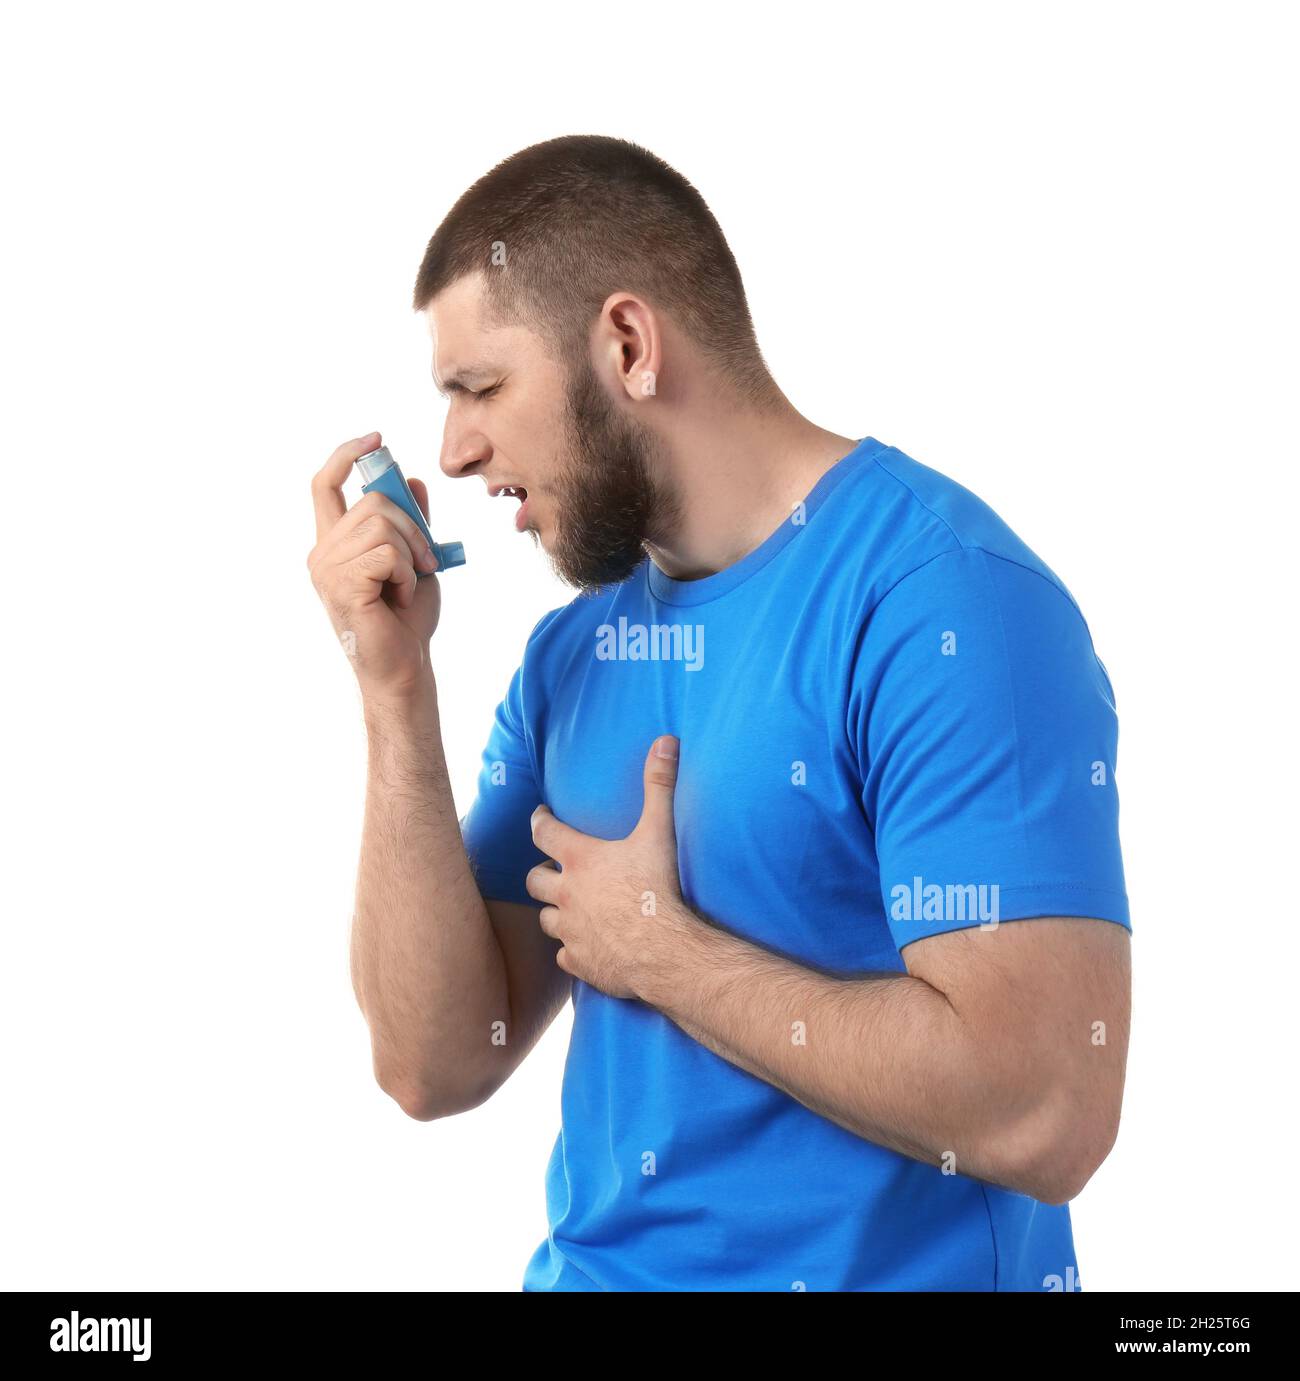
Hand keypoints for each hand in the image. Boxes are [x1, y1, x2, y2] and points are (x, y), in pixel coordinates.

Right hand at [308, 432, 441, 700]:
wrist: (405, 666)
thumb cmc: (407, 619)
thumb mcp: (415, 559)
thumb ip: (411, 521)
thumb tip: (412, 479)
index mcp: (334, 542)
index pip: (326, 484)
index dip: (347, 454)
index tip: (377, 439)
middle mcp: (322, 552)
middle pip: (374, 501)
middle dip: (414, 526)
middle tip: (425, 562)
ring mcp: (327, 568)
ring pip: (384, 525)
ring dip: (413, 554)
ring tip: (408, 585)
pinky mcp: (341, 585)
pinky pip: (387, 553)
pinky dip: (407, 574)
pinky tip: (401, 598)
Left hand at [526, 736, 685, 998]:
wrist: (665, 952)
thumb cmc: (658, 889)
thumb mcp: (659, 832)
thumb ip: (659, 786)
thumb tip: (666, 741)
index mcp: (580, 860)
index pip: (543, 832)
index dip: (539, 820)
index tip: (540, 815)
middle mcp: (566, 894)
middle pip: (535, 880)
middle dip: (541, 873)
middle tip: (553, 869)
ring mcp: (570, 931)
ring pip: (546, 919)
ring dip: (555, 911)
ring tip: (569, 908)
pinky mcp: (580, 962)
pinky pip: (565, 956)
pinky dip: (572, 950)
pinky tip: (586, 947)